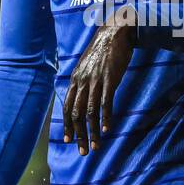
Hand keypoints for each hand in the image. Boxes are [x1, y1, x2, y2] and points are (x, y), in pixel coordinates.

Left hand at [62, 6, 136, 154]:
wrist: (115, 33)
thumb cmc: (103, 49)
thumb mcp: (87, 65)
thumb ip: (83, 80)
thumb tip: (81, 96)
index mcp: (75, 79)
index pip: (67, 107)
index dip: (67, 126)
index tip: (69, 141)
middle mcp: (82, 82)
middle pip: (76, 114)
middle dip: (79, 136)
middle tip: (83, 151)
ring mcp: (95, 81)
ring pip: (90, 113)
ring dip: (92, 132)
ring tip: (96, 147)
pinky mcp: (110, 80)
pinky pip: (106, 103)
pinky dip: (106, 119)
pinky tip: (108, 130)